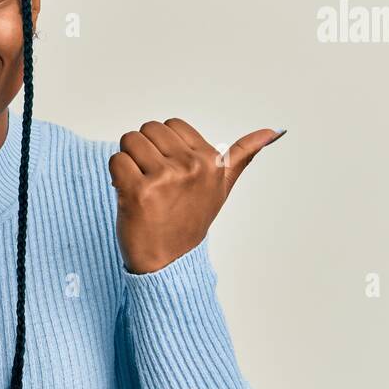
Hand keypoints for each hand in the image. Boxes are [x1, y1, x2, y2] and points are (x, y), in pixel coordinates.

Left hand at [108, 119, 284, 273]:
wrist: (168, 263)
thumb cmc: (190, 222)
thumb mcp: (222, 187)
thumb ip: (242, 156)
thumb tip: (273, 131)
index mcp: (211, 161)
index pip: (171, 124)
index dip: (163, 147)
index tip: (170, 173)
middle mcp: (191, 167)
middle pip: (148, 129)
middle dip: (143, 151)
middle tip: (153, 182)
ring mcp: (165, 178)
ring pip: (130, 140)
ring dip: (129, 162)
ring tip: (142, 187)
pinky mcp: (138, 191)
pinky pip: (116, 160)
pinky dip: (116, 176)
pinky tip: (128, 194)